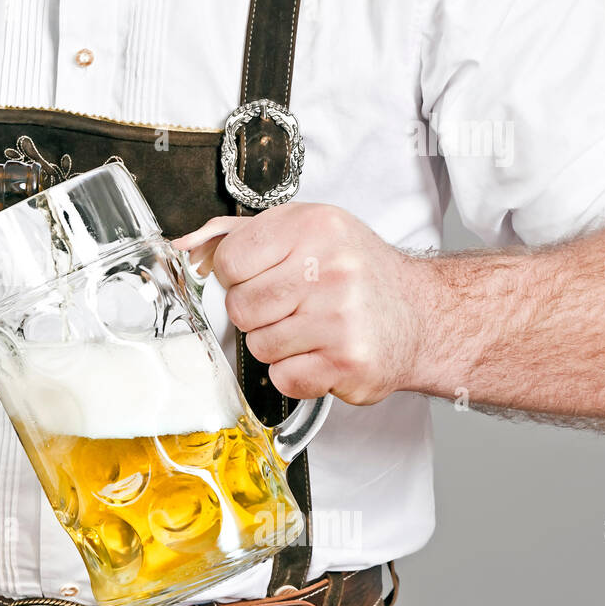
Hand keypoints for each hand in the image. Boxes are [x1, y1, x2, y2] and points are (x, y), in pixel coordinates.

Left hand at [173, 204, 428, 404]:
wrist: (421, 313)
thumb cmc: (356, 272)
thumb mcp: (303, 231)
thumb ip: (237, 235)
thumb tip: (183, 248)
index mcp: (312, 227)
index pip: (229, 262)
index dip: (239, 277)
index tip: (265, 278)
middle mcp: (329, 268)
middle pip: (240, 308)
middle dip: (258, 314)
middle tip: (292, 307)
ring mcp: (341, 318)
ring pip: (259, 346)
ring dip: (279, 345)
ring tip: (312, 329)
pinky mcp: (348, 362)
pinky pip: (284, 378)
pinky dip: (297, 374)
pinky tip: (322, 353)